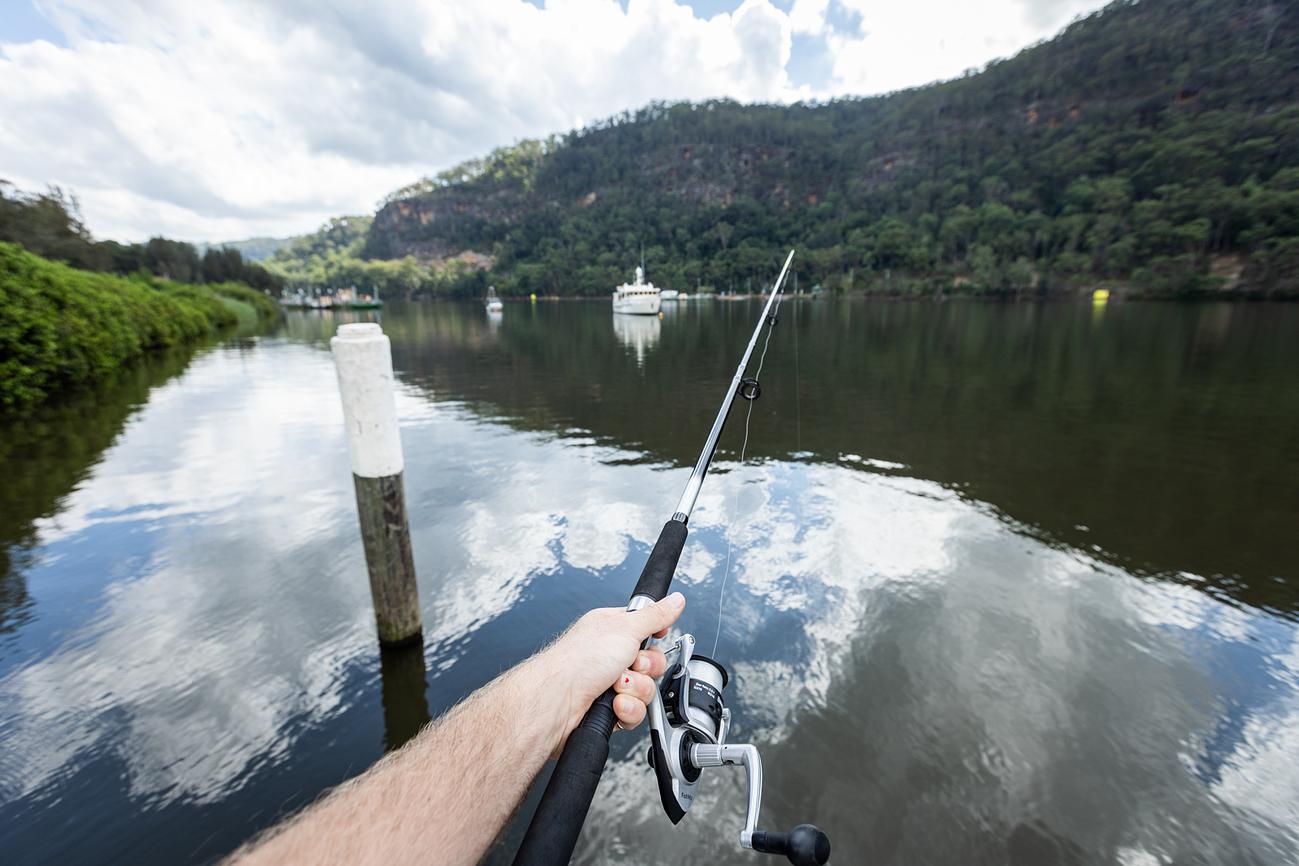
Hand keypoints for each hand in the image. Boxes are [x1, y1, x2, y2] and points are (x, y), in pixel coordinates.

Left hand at [535, 592, 685, 750]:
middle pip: (651, 664)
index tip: (656, 637)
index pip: (647, 631)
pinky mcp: (610, 709)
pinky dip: (627, 709)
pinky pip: (636, 712)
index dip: (654, 637)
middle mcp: (611, 656)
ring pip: (646, 690)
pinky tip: (613, 704)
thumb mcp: (625, 628)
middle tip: (628, 664)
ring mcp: (610, 684)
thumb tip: (676, 599)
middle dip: (645, 669)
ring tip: (615, 686)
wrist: (558, 701)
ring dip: (634, 690)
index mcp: (612, 630)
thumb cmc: (578, 660)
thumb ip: (655, 615)